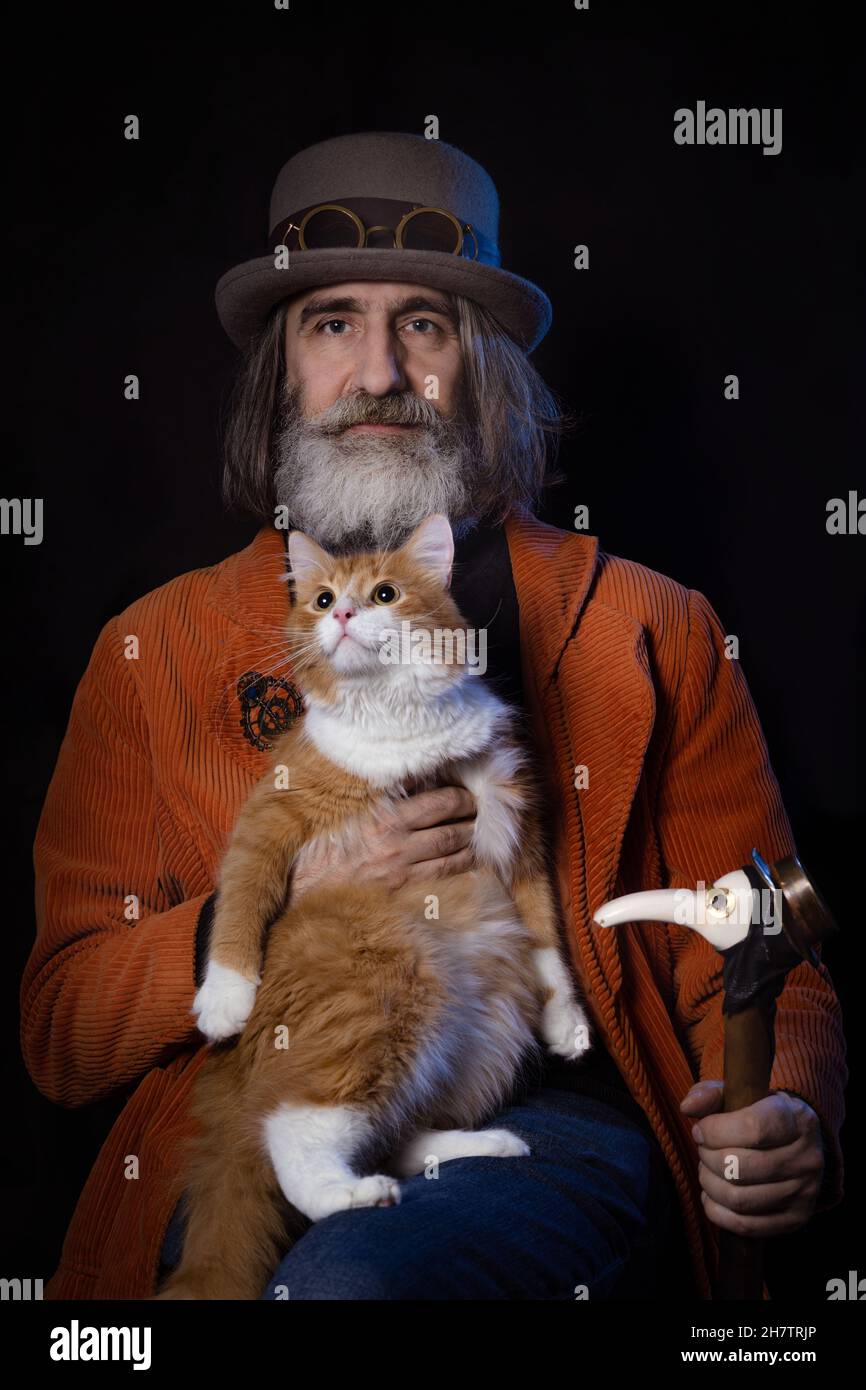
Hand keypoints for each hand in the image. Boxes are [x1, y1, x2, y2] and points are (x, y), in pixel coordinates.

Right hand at [290, 785, 476, 899]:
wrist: (302, 890)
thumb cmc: (320, 847)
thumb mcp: (345, 813)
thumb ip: (378, 796)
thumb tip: (409, 780)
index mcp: (383, 819)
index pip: (438, 803)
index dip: (460, 797)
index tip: (468, 793)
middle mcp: (397, 845)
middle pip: (451, 829)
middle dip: (472, 819)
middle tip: (484, 812)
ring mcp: (401, 872)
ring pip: (451, 855)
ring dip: (471, 844)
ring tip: (481, 835)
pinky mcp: (400, 893)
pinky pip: (440, 879)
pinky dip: (460, 869)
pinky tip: (470, 863)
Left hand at [680, 1079, 824, 1235]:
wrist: (798, 1145)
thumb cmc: (760, 1115)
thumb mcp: (741, 1094)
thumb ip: (711, 1094)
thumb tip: (687, 1107)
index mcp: (797, 1119)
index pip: (753, 1128)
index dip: (715, 1131)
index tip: (700, 1130)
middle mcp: (807, 1157)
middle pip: (741, 1167)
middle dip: (708, 1159)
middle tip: (703, 1151)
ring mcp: (805, 1192)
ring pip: (740, 1199)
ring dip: (710, 1185)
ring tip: (707, 1171)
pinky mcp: (796, 1219)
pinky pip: (746, 1225)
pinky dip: (718, 1212)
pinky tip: (712, 1196)